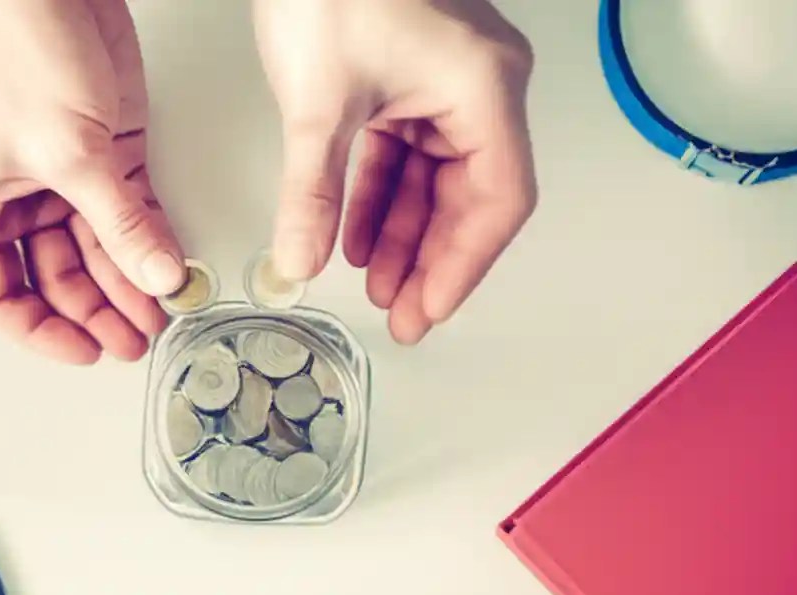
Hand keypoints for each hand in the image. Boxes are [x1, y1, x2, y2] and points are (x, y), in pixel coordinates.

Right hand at [0, 0, 183, 363]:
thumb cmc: (19, 49)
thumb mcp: (70, 155)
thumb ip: (119, 223)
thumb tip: (155, 277)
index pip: (0, 293)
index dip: (39, 330)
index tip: (82, 348)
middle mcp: (23, 199)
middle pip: (59, 279)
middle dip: (97, 313)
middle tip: (135, 340)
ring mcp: (69, 179)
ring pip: (99, 252)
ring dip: (130, 284)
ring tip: (161, 314)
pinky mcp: (110, 156)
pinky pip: (131, 217)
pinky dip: (151, 245)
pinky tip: (170, 270)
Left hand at [254, 0, 536, 343]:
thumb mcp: (318, 102)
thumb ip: (311, 191)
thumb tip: (301, 257)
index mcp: (483, 88)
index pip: (495, 201)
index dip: (462, 266)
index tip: (429, 309)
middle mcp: (479, 87)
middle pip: (469, 198)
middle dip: (428, 259)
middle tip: (400, 313)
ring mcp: (447, 83)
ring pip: (435, 180)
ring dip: (401, 233)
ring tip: (372, 284)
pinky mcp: (412, 79)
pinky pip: (406, 152)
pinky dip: (379, 194)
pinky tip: (352, 233)